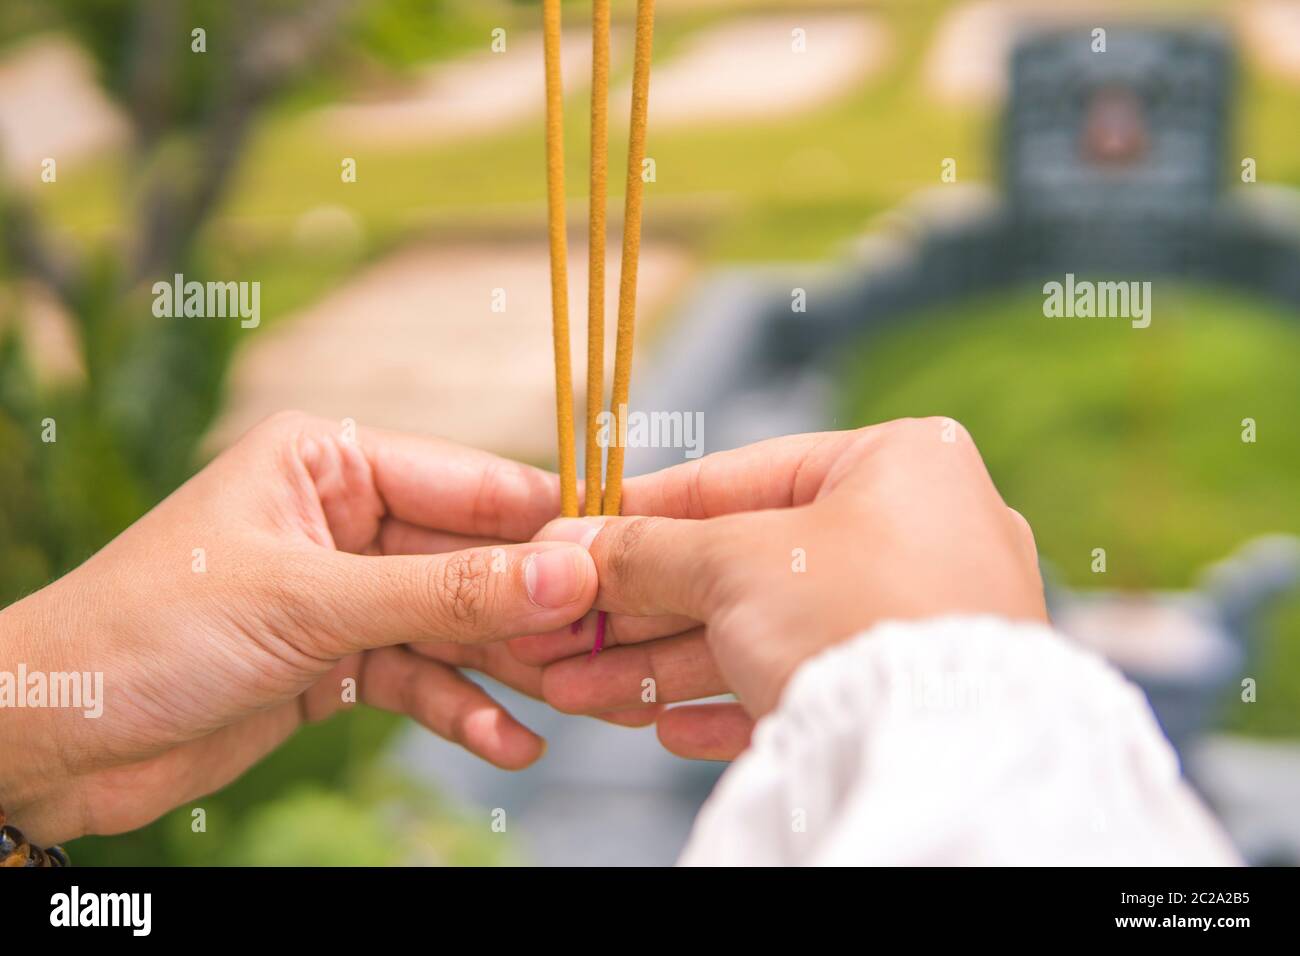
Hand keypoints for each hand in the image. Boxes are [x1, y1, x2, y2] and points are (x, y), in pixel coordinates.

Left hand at [0, 412, 596, 843]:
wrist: (53, 737)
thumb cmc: (147, 633)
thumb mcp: (311, 605)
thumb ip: (445, 592)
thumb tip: (566, 574)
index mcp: (333, 462)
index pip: (473, 483)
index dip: (551, 526)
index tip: (626, 564)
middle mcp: (347, 518)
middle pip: (474, 560)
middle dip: (536, 611)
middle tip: (608, 651)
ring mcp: (345, 593)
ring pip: (456, 624)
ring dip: (510, 668)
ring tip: (577, 704)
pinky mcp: (338, 660)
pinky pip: (420, 677)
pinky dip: (461, 710)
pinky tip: (509, 744)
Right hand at [514, 418, 1046, 758]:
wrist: (940, 760)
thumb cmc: (855, 620)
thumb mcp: (732, 564)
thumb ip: (648, 550)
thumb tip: (574, 542)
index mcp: (900, 464)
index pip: (740, 474)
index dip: (645, 508)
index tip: (580, 530)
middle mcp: (921, 532)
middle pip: (746, 564)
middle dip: (644, 607)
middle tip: (567, 630)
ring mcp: (922, 617)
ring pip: (766, 633)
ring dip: (666, 666)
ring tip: (583, 689)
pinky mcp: (913, 695)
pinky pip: (808, 687)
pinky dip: (731, 705)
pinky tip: (667, 726)